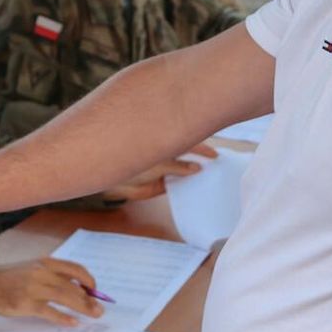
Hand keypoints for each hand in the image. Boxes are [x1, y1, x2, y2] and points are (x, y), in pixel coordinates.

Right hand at [0, 257, 104, 325]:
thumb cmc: (10, 277)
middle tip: (99, 309)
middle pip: (73, 286)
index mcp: (45, 263)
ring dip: (83, 307)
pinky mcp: (25, 303)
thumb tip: (77, 287)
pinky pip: (49, 312)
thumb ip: (52, 274)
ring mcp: (33, 288)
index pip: (75, 268)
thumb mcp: (32, 268)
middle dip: (90, 299)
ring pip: (65, 297)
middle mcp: (41, 273)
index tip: (95, 291)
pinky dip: (63, 318)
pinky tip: (73, 323)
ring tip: (93, 315)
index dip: (89, 280)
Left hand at [101, 143, 217, 202]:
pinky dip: (187, 187)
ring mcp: (164, 170)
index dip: (201, 147)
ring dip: (196, 174)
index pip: (186, 142)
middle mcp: (165, 154)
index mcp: (163, 142)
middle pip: (188, 154)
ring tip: (212, 177)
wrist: (112, 182)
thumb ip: (178, 165)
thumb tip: (198, 167)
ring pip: (184, 170)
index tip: (215, 154)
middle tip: (219, 164)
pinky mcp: (161, 185)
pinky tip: (197, 189)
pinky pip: (178, 185)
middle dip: (202, 159)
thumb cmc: (130, 163)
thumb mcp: (157, 162)